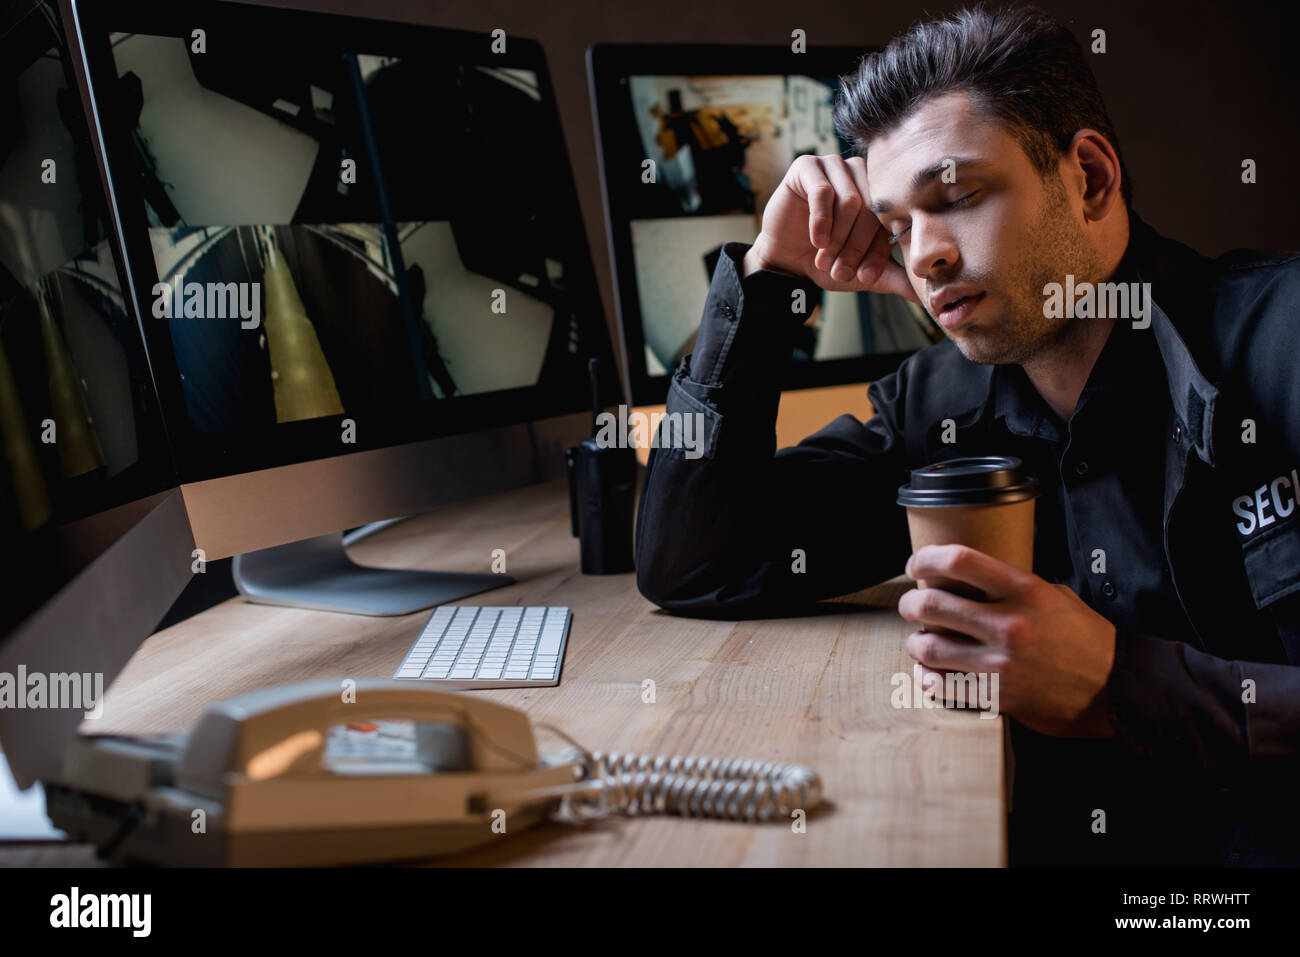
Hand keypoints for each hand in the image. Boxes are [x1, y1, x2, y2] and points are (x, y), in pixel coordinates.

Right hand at [746, 153, 919, 301]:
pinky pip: (822, 191)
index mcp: (880, 193)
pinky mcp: (807, 166)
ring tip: (824, 258)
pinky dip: (820, 221)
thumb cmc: (827, 262)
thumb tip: (923, 293)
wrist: (786, 261)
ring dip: (837, 237)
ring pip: (850, 200)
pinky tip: (816, 240)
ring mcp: (835, 166)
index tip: (865, 277)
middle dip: (855, 247)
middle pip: (871, 209)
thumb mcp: (863, 272)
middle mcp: (861, 173)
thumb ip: (892, 276)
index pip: (889, 219)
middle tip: (839, 271)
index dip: (878, 251)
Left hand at [896, 544, 1118, 737]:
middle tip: (910, 606)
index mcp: (1025, 590)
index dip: (926, 559)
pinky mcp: (999, 697)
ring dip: (916, 643)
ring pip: (929, 647)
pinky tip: (927, 672)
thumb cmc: (1088, 640)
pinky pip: (943, 685)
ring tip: (919, 641)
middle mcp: (1010, 624)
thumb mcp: (1056, 597)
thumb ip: (1015, 586)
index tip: (915, 564)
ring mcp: (1002, 663)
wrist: (1120, 689)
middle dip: (910, 604)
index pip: (960, 561)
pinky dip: (927, 677)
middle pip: (932, 604)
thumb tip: (972, 578)